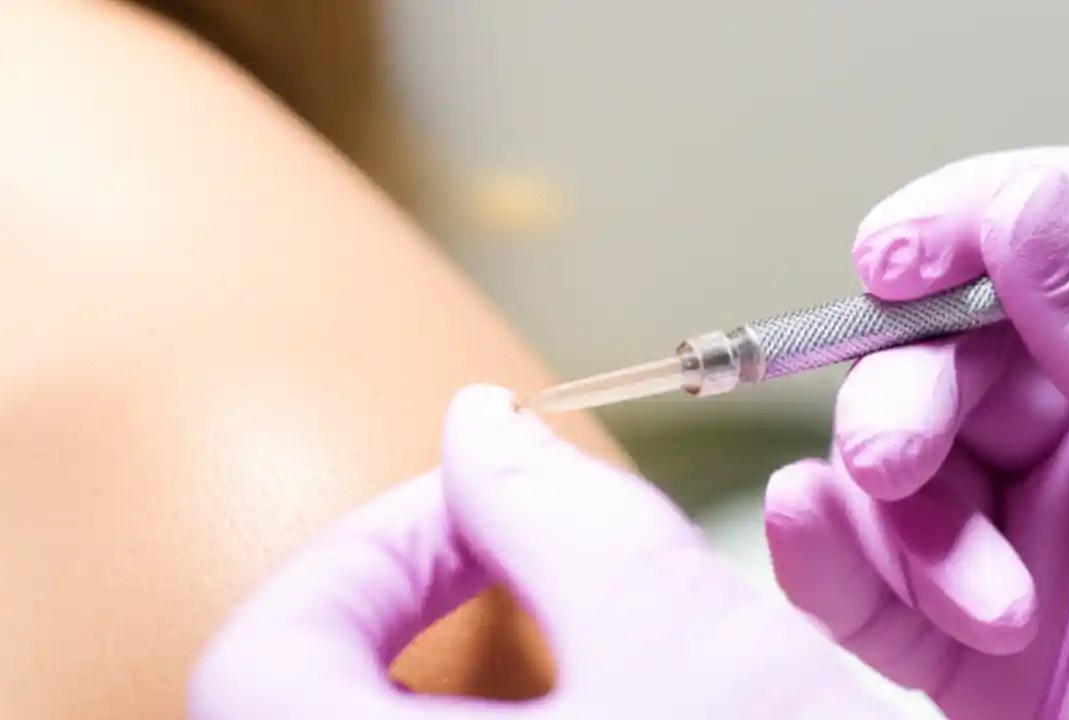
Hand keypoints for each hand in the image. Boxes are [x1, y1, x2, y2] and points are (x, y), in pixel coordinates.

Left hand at [190, 385, 904, 718]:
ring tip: (557, 631)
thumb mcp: (681, 639)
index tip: (473, 510)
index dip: (363, 550)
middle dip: (401, 602)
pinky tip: (586, 701)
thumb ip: (559, 512)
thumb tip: (476, 425)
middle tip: (506, 558)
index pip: (261, 659)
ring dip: (442, 673)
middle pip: (295, 701)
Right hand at [765, 147, 1068, 718]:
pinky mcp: (971, 632)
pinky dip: (823, 558)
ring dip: (904, 521)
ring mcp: (1032, 527)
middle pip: (957, 345)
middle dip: (906, 391)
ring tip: (986, 605)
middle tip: (895, 455)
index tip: (898, 256)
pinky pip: (870, 579)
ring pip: (900, 462)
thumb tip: (1029, 213)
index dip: (975, 219)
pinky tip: (810, 543)